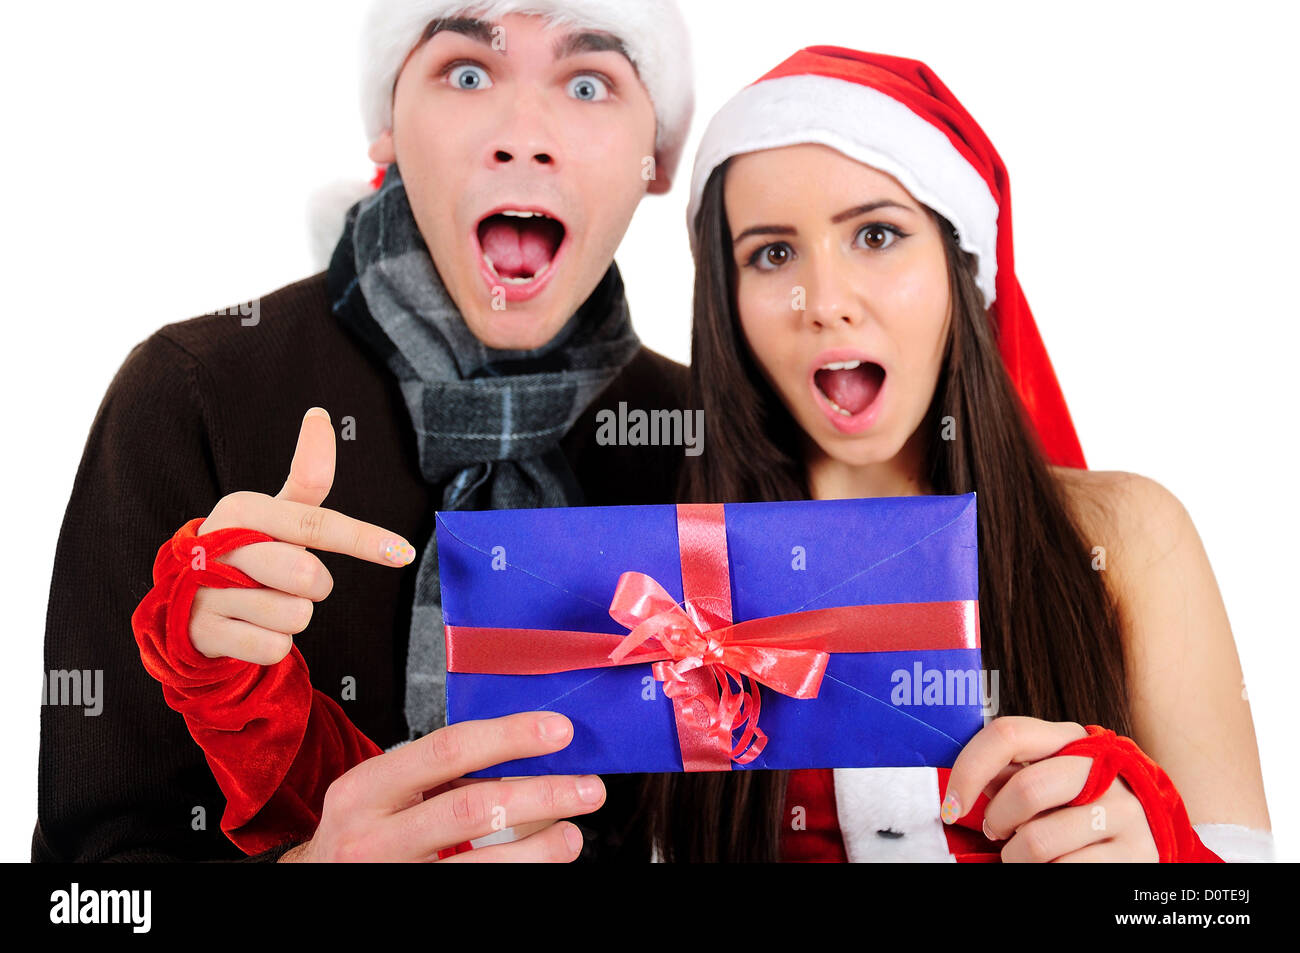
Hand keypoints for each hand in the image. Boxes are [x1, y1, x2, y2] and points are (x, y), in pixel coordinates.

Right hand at [189, 407, 416, 664]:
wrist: (189, 604)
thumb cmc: (249, 551)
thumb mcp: (276, 515)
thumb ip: (307, 476)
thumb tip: (320, 415)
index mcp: (243, 509)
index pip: (316, 524)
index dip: (363, 539)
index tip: (402, 552)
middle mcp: (218, 545)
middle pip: (308, 576)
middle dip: (314, 586)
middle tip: (291, 581)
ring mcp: (204, 590)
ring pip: (294, 617)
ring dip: (291, 618)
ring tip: (261, 603)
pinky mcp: (201, 633)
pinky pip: (271, 648)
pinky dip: (271, 644)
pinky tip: (247, 629)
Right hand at [278, 712, 605, 861]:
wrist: (316, 884)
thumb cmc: (365, 829)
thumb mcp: (385, 792)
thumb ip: (443, 773)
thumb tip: (530, 750)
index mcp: (365, 790)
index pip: (447, 750)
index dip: (509, 737)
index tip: (559, 731)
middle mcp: (373, 838)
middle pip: (472, 810)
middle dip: (541, 795)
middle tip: (590, 788)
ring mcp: (394, 880)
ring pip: (480, 866)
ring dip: (540, 849)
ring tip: (573, 835)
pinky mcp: (413, 908)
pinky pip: (475, 891)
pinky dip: (517, 875)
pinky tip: (542, 863)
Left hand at [943, 716, 1157, 861]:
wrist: (1149, 833)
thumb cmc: (1078, 803)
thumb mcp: (1048, 777)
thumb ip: (1010, 773)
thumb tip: (964, 786)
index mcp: (1071, 739)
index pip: (1008, 734)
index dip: (968, 770)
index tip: (951, 805)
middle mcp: (1103, 768)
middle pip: (1025, 789)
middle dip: (996, 821)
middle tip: (996, 832)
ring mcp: (1123, 811)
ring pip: (1037, 840)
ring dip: (1016, 856)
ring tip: (1024, 854)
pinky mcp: (1136, 854)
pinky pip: (1063, 871)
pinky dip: (1043, 875)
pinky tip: (1053, 866)